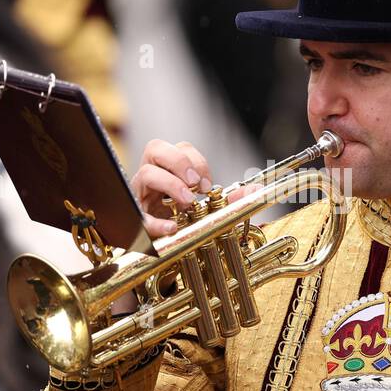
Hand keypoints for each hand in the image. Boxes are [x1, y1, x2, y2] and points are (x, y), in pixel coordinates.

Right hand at [130, 140, 256, 237]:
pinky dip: (155, 222)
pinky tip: (172, 228)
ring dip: (171, 184)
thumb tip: (255, 191)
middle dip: (180, 162)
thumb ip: (229, 199)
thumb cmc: (181, 219)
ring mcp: (139, 195)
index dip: (195, 160)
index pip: (179, 147)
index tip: (207, 183)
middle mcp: (150, 177)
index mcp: (168, 170)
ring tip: (187, 202)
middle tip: (196, 184)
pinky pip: (139, 216)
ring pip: (146, 174)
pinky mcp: (135, 219)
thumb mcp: (204, 207)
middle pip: (155, 149)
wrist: (159, 243)